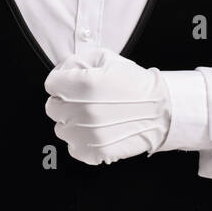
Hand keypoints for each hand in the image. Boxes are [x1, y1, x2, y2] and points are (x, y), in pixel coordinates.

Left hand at [44, 47, 171, 164]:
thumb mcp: (107, 58)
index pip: (51, 84)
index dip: (62, 83)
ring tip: (93, 117)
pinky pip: (74, 148)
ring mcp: (87, 133)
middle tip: (83, 101)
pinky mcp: (94, 152)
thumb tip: (61, 73)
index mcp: (84, 84)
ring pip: (61, 129)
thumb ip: (77, 61)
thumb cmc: (134, 83)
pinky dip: (82, 142)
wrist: (160, 110)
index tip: (72, 86)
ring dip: (73, 123)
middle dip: (65, 102)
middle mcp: (82, 110)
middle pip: (53, 107)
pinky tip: (97, 131)